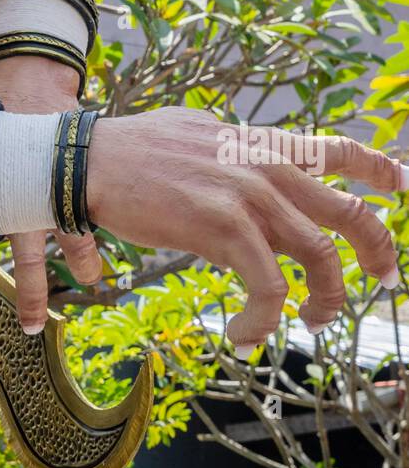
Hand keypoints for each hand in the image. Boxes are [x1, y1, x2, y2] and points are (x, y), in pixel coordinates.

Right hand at [88, 107, 404, 353]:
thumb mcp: (198, 134)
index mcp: (262, 143)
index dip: (379, 168)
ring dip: (325, 301)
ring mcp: (249, 195)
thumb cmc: (133, 150)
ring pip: (321, 259)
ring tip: (308, 322)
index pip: (338, 148)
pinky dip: (264, 319)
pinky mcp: (224, 227)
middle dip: (378, 251)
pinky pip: (269, 288)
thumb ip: (233, 148)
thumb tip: (244, 154)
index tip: (404, 185)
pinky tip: (243, 333)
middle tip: (384, 281)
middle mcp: (267, 165)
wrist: (91, 160)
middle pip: (350, 211)